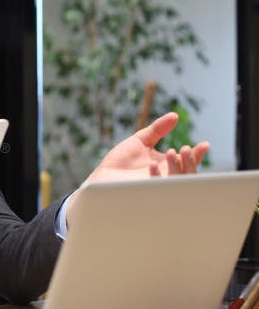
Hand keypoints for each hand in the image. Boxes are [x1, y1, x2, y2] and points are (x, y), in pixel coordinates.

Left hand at [66, 112, 208, 226]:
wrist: (103, 177)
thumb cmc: (121, 162)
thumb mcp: (141, 141)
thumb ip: (158, 129)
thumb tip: (175, 115)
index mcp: (167, 165)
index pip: (187, 160)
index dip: (197, 154)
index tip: (204, 144)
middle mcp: (166, 177)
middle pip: (188, 173)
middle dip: (190, 161)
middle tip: (186, 149)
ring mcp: (158, 186)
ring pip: (177, 181)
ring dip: (178, 167)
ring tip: (172, 152)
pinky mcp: (147, 193)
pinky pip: (158, 187)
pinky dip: (158, 176)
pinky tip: (152, 165)